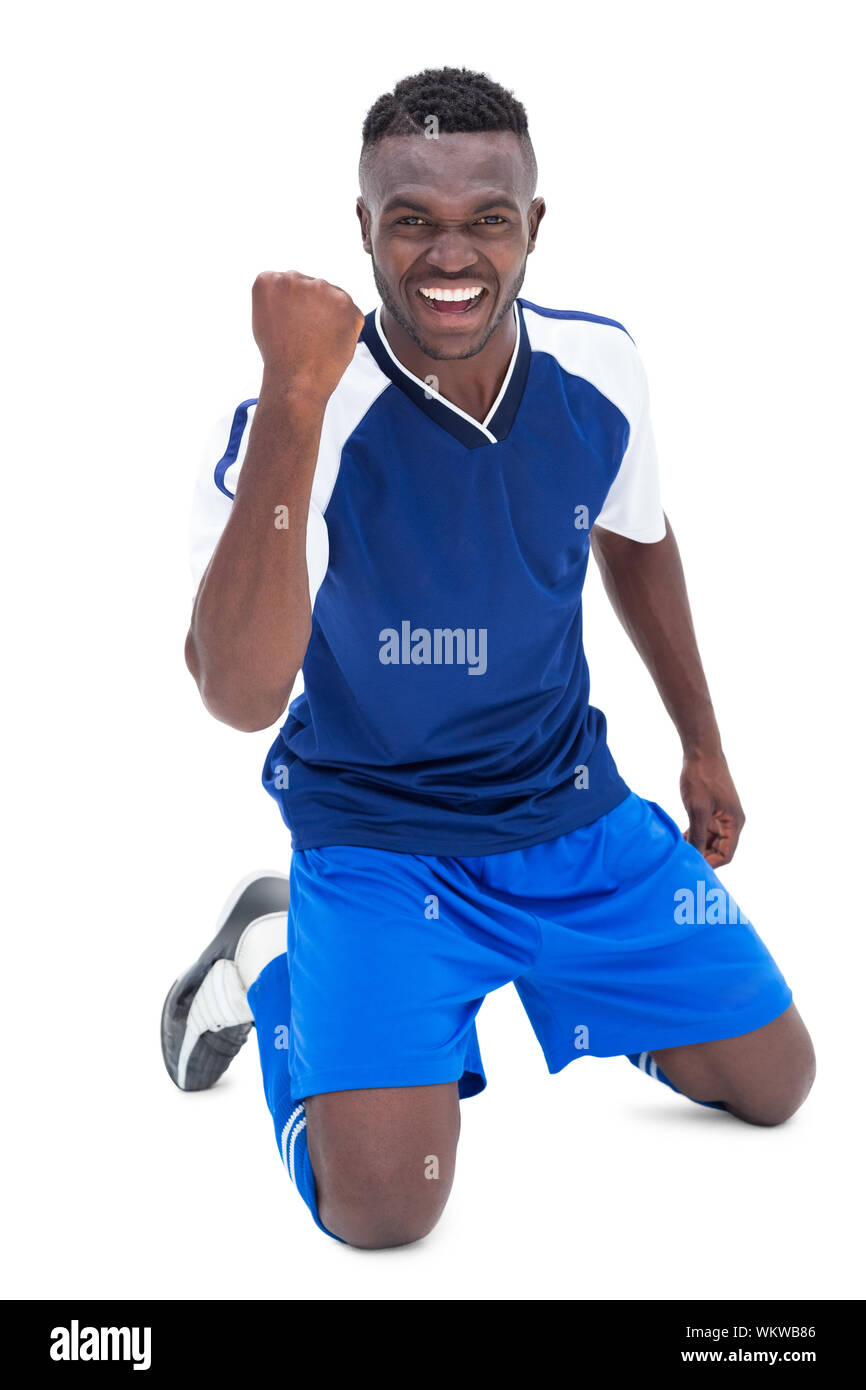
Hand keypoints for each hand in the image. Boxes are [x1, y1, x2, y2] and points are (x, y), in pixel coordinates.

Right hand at [251, 271, 364, 401]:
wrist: (296, 380)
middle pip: (309, 287)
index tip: (288, 326)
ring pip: (331, 297)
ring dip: (329, 314)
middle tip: (304, 335)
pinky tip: (332, 341)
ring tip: (318, 339)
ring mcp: (320, 288)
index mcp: (268, 280)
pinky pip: (351, 311)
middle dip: (311, 308)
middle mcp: (293, 277)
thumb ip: (279, 296)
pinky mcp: (345, 302)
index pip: (286, 285)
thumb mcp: (263, 319)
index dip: (290, 308)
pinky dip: (347, 327)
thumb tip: (298, 291)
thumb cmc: (279, 356)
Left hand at [680, 749, 744, 866]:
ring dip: (697, 846)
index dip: (710, 864)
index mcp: (735, 823)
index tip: (692, 868)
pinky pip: (705, 829)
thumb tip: (695, 858)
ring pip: (711, 840)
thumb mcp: (697, 810)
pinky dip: (694, 835)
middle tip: (682, 862)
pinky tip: (680, 839)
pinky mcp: (713, 809)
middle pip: (719, 849)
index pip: (726, 855)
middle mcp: (732, 822)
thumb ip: (698, 835)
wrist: (702, 752)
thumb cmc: (701, 779)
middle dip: (702, 856)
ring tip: (679, 851)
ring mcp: (722, 815)